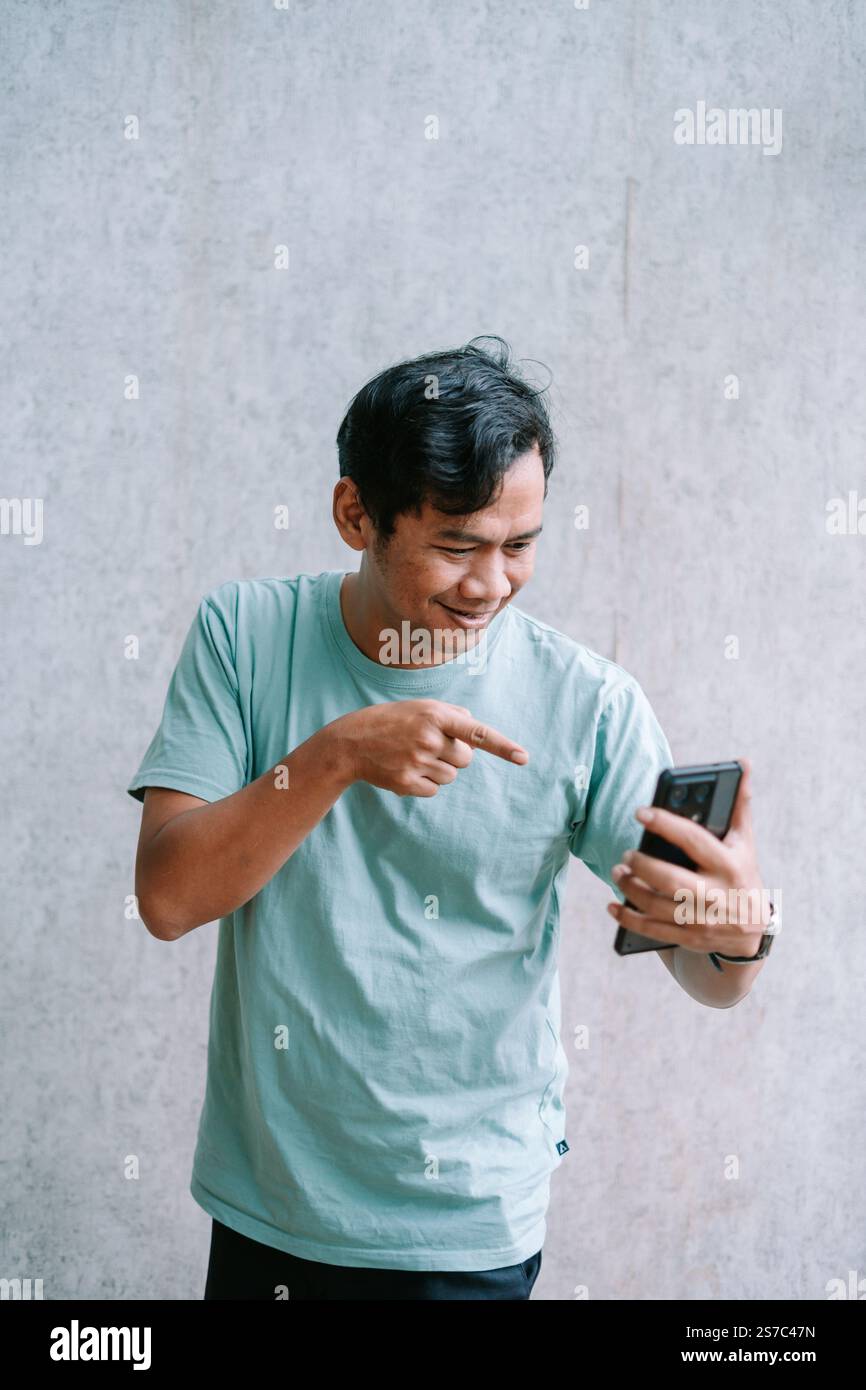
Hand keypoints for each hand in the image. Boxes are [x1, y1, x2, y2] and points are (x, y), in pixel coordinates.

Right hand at [334, 699, 528, 797]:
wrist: (350, 742)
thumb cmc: (390, 721)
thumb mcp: (419, 707)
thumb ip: (450, 714)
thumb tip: (474, 730)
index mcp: (435, 714)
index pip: (476, 732)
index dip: (502, 746)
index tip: (523, 758)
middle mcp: (428, 737)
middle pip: (465, 759)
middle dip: (454, 754)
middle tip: (429, 745)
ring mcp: (417, 761)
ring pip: (451, 776)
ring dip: (438, 769)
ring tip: (412, 756)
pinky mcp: (406, 782)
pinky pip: (434, 789)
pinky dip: (424, 782)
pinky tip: (405, 769)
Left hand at [606, 757, 768, 956]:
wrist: (752, 931)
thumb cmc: (742, 874)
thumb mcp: (745, 841)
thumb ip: (739, 804)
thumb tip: (744, 762)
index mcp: (729, 865)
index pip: (694, 840)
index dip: (666, 824)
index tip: (641, 812)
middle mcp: (716, 895)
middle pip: (671, 880)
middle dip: (643, 866)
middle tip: (626, 854)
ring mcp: (702, 920)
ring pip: (658, 906)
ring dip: (631, 890)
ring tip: (617, 872)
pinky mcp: (689, 937)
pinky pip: (653, 930)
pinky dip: (628, 918)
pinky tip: (612, 905)